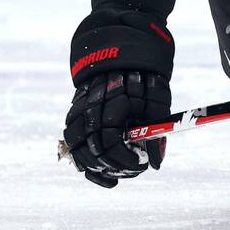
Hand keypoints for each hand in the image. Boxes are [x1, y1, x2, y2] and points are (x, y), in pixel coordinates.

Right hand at [62, 70, 171, 188]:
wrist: (123, 57)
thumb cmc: (144, 80)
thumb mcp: (157, 102)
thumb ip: (156, 132)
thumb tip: (156, 164)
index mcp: (111, 106)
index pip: (111, 144)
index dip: (125, 160)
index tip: (141, 165)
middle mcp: (89, 112)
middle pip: (93, 152)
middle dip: (114, 167)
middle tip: (133, 170)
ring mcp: (78, 114)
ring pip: (77, 150)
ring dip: (95, 167)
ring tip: (115, 173)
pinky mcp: (75, 116)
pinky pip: (72, 143)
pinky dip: (84, 160)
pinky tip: (99, 170)